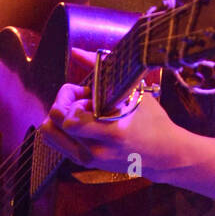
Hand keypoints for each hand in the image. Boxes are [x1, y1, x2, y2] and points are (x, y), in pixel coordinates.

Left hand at [39, 80, 195, 178]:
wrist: (165, 155)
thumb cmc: (152, 120)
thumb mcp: (132, 92)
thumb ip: (101, 70)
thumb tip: (75, 52)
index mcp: (111, 131)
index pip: (68, 116)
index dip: (71, 96)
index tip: (86, 90)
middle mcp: (97, 149)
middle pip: (53, 124)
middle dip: (62, 105)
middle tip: (81, 99)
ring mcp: (90, 159)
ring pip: (49, 135)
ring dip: (60, 118)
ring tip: (80, 112)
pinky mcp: (86, 163)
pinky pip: (57, 143)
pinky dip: (63, 128)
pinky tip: (82, 122)